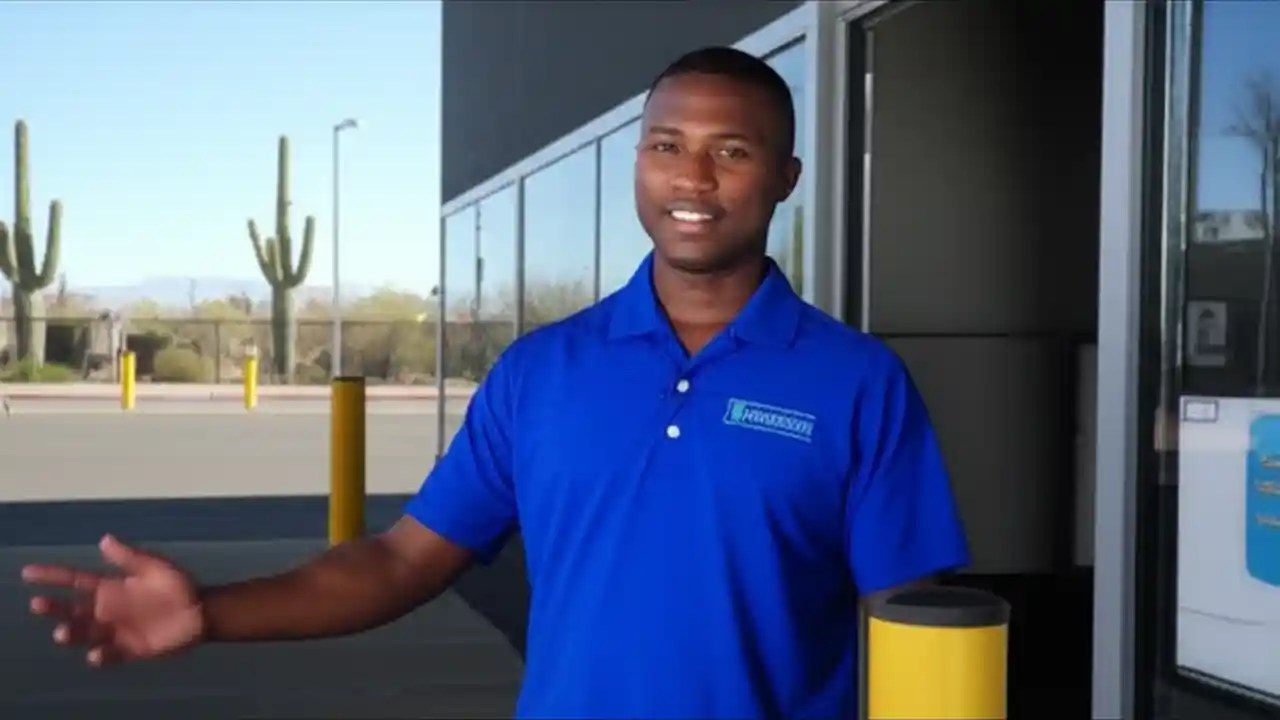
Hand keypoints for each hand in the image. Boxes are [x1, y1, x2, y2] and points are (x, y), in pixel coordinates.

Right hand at [21, 533, 205, 666]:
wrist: (201, 612)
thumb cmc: (178, 586)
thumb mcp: (154, 567)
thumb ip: (129, 557)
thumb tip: (104, 539)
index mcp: (110, 588)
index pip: (75, 581)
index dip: (53, 576)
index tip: (28, 573)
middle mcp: (107, 611)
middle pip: (72, 610)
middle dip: (54, 608)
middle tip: (38, 605)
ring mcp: (116, 631)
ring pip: (85, 634)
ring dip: (71, 633)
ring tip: (61, 632)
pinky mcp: (130, 649)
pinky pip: (110, 655)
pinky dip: (101, 656)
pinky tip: (96, 654)